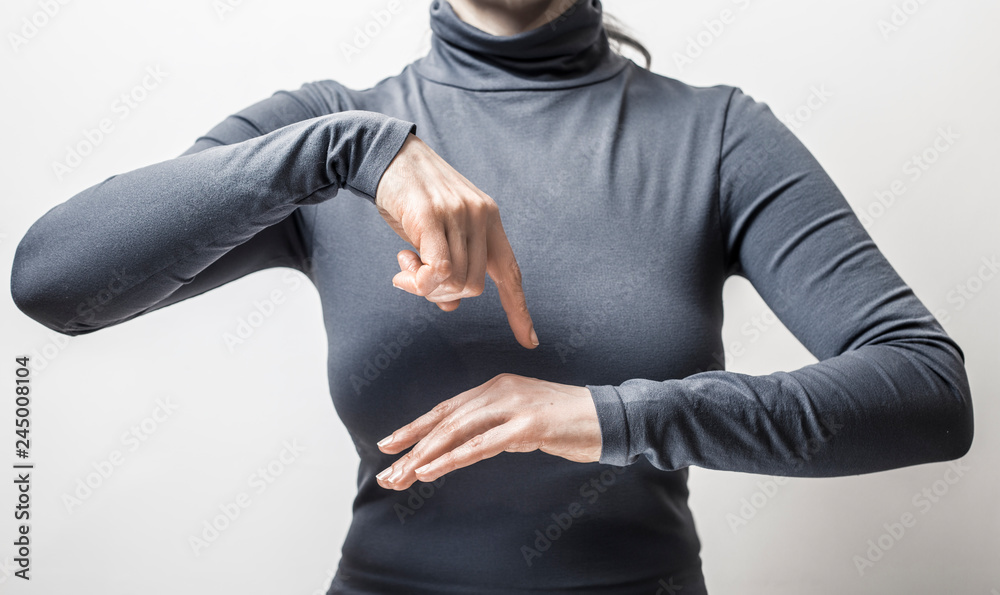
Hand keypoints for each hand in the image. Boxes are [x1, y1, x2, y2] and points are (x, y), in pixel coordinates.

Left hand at [374, 373, 601, 489]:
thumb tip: (466, 443)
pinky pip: (480, 445)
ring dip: (424, 456)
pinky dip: (450, 459)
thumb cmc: (567, 421)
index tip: (389, 444)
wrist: (609, 416)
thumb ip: (496, 424)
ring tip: (401, 477)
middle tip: (387, 474)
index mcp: (495, 387)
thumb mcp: (523, 417)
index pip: (446, 408)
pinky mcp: (528, 425)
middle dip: (411, 447)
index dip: (415, 427)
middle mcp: (499, 390)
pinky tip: (429, 471)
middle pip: (444, 420)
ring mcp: (513, 406)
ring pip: (456, 431)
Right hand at [375, 133, 538, 348]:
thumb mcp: (434, 234)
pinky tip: (402, 265)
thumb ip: (448, 265)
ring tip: (404, 263)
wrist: (384, 154)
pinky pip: (438, 270)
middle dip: (442, 294)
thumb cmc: (408, 198)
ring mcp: (459, 214)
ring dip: (423, 285)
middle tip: (412, 277)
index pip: (511, 273)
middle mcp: (480, 216)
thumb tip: (450, 306)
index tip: (531, 341)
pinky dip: (419, 281)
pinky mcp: (433, 216)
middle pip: (473, 287)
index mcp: (489, 220)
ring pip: (454, 281)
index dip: (519, 309)